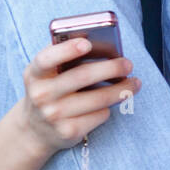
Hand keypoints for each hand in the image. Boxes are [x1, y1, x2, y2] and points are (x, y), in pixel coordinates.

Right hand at [19, 39, 140, 155]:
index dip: (67, 50)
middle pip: (82, 77)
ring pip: (99, 99)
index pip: (47, 59)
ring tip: (135, 83)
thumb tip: (94, 38)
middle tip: (128, 64)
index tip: (88, 43)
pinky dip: (109, 107)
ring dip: (122, 90)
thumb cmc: (48, 90)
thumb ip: (61, 54)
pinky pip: (100, 114)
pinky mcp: (69, 132)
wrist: (35, 130)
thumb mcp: (45, 72)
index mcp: (34, 74)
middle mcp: (41, 95)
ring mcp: (54, 115)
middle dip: (110, 68)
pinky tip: (113, 102)